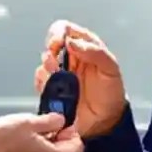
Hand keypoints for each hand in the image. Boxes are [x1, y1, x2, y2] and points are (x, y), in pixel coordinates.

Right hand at [35, 20, 125, 138]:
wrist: (105, 122)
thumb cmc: (111, 94)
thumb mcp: (111, 69)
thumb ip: (95, 52)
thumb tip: (73, 42)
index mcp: (85, 47)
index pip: (65, 29)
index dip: (58, 33)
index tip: (59, 44)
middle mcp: (71, 57)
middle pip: (50, 44)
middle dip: (50, 51)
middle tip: (57, 63)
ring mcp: (60, 73)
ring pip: (44, 62)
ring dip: (47, 68)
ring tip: (57, 77)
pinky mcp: (52, 88)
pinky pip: (40, 80)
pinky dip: (43, 82)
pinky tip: (55, 89)